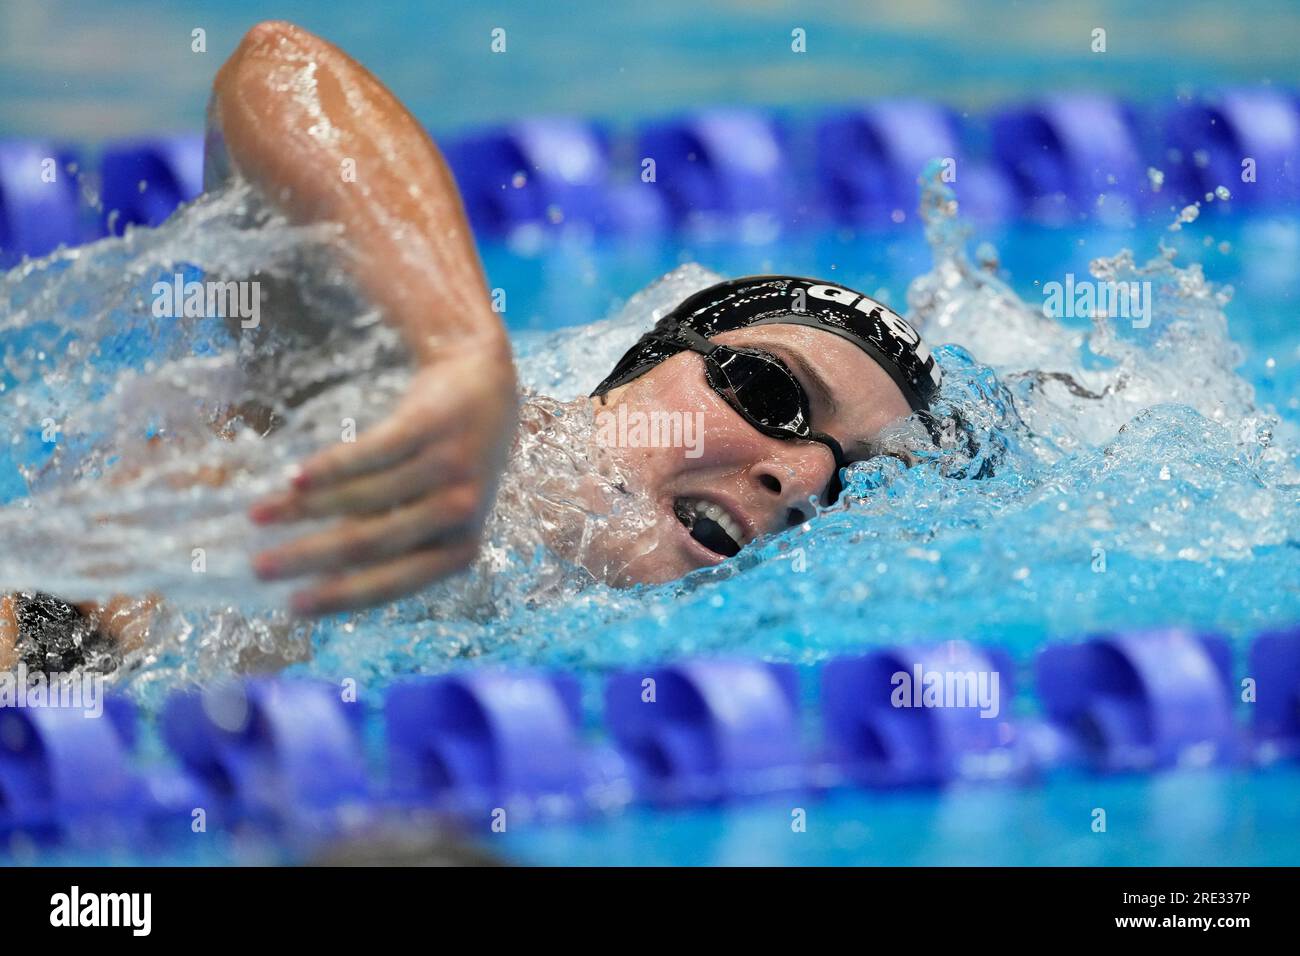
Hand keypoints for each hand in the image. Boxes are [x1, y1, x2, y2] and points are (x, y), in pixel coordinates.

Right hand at [249, 341, 516, 614]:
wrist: (486, 387)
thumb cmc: (445, 467)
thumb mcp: (426, 515)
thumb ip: (383, 544)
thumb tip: (316, 582)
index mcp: (461, 549)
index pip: (392, 584)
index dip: (339, 597)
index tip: (291, 607)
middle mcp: (461, 512)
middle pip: (369, 544)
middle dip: (307, 558)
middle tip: (258, 567)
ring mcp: (449, 467)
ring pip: (361, 497)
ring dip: (301, 510)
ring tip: (258, 516)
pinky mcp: (431, 425)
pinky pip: (369, 453)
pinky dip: (327, 468)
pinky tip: (292, 479)